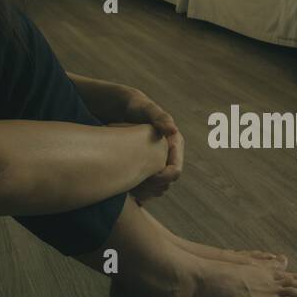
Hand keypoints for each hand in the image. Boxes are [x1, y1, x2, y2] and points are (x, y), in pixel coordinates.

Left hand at [72, 75, 182, 200]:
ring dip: (144, 190)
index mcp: (175, 144)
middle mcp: (169, 154)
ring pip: (158, 187)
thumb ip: (160, 118)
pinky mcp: (148, 166)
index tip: (144, 177)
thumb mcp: (146, 109)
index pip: (175, 172)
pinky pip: (148, 187)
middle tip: (131, 183)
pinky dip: (138, 189)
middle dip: (152, 186)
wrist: (121, 108)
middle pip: (167, 183)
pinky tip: (124, 185)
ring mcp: (159, 161)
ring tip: (127, 184)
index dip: (161, 178)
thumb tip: (173, 130)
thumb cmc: (134, 106)